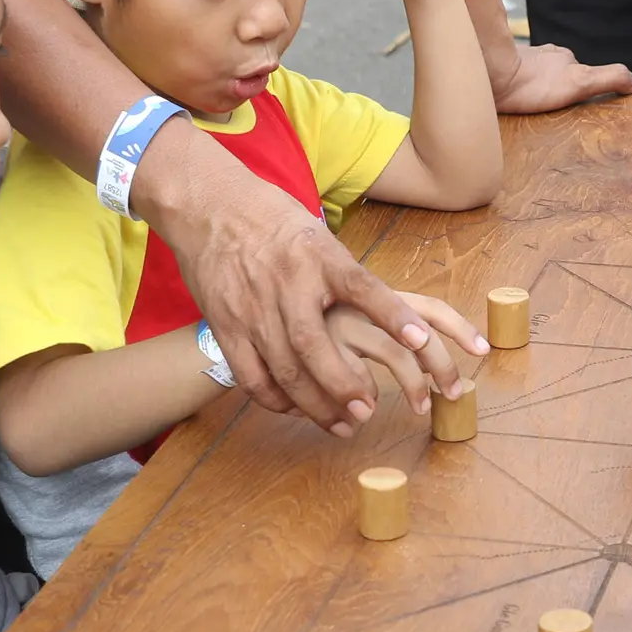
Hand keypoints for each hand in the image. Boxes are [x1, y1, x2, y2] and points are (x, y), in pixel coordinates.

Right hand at [177, 168, 486, 435]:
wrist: (209, 206)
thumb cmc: (277, 224)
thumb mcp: (318, 238)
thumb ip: (346, 278)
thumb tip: (390, 317)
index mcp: (319, 256)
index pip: (361, 286)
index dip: (392, 314)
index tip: (422, 339)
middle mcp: (287, 282)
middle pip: (314, 344)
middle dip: (342, 384)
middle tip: (367, 411)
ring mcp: (252, 307)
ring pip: (284, 369)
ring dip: (315, 405)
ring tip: (343, 425)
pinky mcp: (226, 326)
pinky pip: (252, 377)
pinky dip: (277, 401)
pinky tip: (297, 410)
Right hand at [323, 294, 477, 414]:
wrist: (253, 312)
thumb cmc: (316, 327)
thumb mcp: (357, 329)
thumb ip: (393, 344)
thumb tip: (430, 370)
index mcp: (378, 298)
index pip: (429, 307)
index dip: (459, 328)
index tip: (484, 350)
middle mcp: (362, 305)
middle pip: (418, 333)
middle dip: (443, 365)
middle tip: (454, 394)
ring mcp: (340, 323)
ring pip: (394, 354)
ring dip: (414, 386)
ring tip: (420, 408)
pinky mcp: (316, 346)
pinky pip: (357, 379)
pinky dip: (368, 400)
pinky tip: (365, 415)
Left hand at [490, 39, 631, 114]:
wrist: (488, 75)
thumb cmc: (533, 82)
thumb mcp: (580, 82)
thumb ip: (609, 79)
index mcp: (562, 57)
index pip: (580, 69)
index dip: (583, 84)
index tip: (580, 99)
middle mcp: (541, 56)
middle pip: (555, 71)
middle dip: (557, 86)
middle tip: (556, 105)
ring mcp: (518, 62)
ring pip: (532, 76)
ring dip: (534, 88)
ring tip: (533, 105)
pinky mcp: (498, 73)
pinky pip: (511, 82)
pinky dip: (514, 91)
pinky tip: (511, 101)